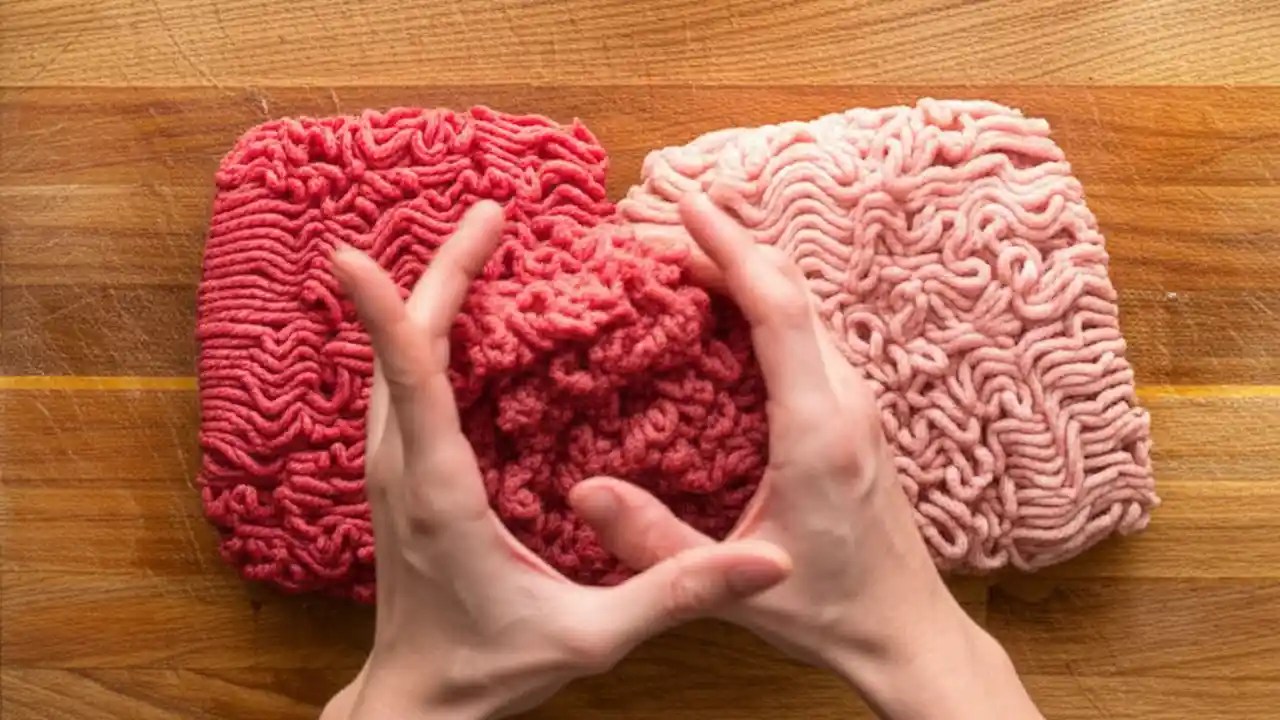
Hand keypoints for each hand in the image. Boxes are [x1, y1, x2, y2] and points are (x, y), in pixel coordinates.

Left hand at [322, 201, 792, 719]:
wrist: (419, 705)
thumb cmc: (492, 672)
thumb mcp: (593, 638)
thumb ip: (675, 594)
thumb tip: (766, 561)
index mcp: (443, 493)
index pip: (410, 382)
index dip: (385, 311)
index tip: (353, 252)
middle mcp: (403, 469)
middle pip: (402, 350)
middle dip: (440, 272)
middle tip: (493, 214)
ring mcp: (391, 471)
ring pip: (396, 362)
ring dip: (429, 296)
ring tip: (479, 243)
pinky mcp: (399, 476)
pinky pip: (404, 385)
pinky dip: (423, 335)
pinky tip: (461, 317)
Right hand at [570, 193, 1042, 718]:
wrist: (905, 630)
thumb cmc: (827, 610)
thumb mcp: (731, 583)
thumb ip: (656, 542)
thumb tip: (582, 493)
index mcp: (819, 429)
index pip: (777, 307)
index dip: (729, 247)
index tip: (683, 205)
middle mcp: (846, 400)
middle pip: (789, 287)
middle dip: (722, 241)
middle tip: (650, 223)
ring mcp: (855, 401)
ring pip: (800, 302)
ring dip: (742, 264)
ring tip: (674, 249)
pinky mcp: (851, 411)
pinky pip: (804, 329)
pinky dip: (759, 296)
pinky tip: (717, 303)